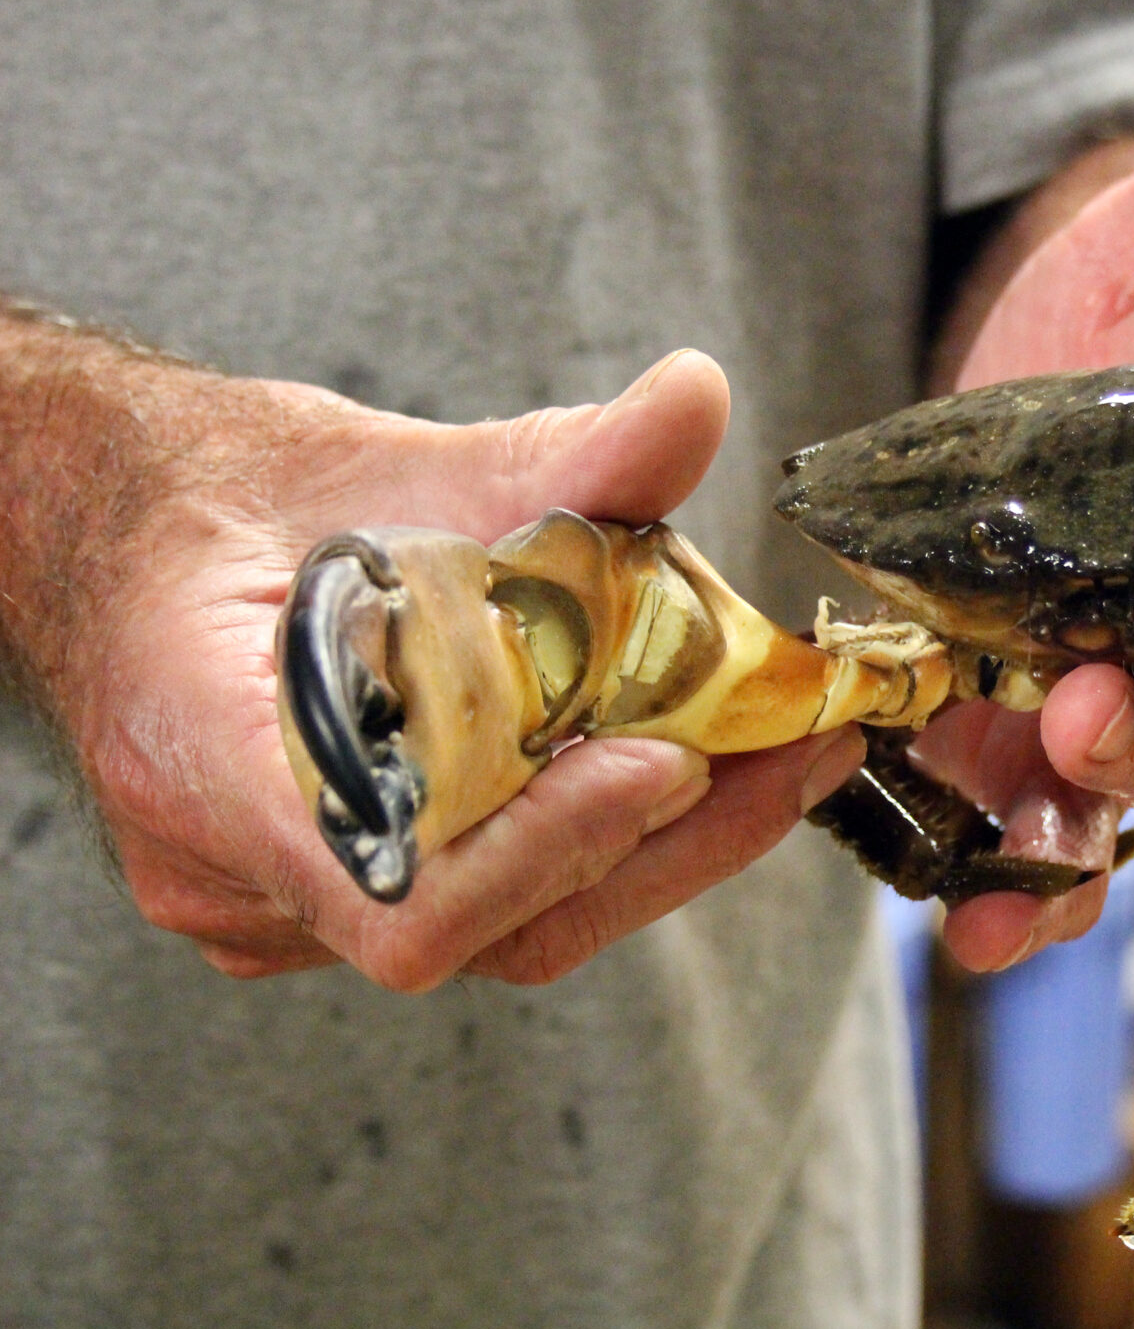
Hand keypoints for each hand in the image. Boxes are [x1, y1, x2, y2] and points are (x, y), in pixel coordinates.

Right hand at [37, 347, 866, 988]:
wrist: (144, 535)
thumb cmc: (237, 500)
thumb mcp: (400, 463)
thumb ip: (561, 457)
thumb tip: (698, 397)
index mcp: (211, 765)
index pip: (395, 889)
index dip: (542, 847)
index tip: (662, 762)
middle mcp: (239, 875)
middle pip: (488, 927)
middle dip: (662, 844)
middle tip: (793, 755)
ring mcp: (282, 911)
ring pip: (504, 931)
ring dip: (652, 849)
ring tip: (772, 759)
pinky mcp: (339, 903)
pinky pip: (490, 908)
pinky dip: (596, 842)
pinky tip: (684, 771)